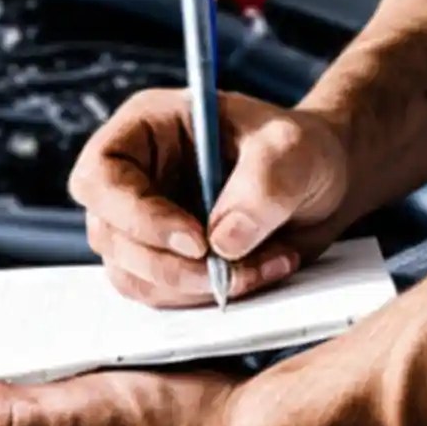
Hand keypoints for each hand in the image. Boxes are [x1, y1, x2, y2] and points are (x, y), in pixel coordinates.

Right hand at [68, 89, 352, 306]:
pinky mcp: (163, 261)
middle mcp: (134, 177)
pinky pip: (161, 295)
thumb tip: (222, 241)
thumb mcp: (294, 150)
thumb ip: (263, 186)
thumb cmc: (301, 149)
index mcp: (147, 128)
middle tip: (228, 270)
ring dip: (193, 287)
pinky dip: (206, 297)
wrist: (325, 183)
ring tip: (263, 265)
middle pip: (108, 235)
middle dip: (169, 265)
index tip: (195, 241)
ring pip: (132, 275)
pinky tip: (257, 273)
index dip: (136, 215)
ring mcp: (143, 224)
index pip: (101, 176)